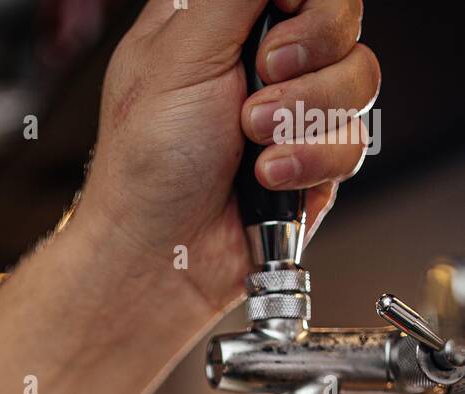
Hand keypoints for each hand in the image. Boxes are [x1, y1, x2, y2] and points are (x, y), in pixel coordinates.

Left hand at [76, 0, 379, 313]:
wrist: (161, 256)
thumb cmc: (147, 164)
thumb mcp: (181, 50)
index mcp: (222, 17)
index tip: (276, 16)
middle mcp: (262, 59)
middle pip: (342, 17)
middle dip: (309, 47)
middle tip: (262, 75)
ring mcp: (293, 112)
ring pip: (359, 77)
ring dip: (305, 111)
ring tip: (252, 138)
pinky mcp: (314, 162)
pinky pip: (353, 140)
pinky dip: (310, 159)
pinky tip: (266, 177)